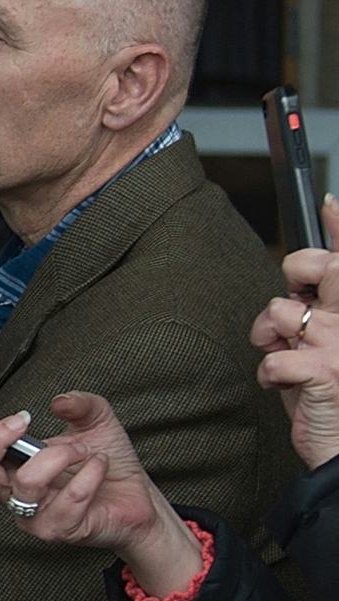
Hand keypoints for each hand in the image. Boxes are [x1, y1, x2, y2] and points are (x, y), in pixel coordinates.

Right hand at [0, 391, 193, 594]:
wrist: (140, 501)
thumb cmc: (108, 466)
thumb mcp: (96, 423)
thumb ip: (79, 404)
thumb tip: (58, 401)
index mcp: (11, 469)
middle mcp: (13, 495)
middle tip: (24, 419)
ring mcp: (32, 517)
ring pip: (26, 483)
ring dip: (60, 457)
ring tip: (86, 451)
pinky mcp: (58, 531)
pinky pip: (65, 501)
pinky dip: (88, 476)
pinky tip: (100, 468)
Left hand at [255, 244, 338, 468]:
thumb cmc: (336, 399)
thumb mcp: (327, 350)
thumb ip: (313, 315)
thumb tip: (287, 298)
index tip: (329, 202)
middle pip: (319, 266)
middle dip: (294, 272)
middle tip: (291, 303)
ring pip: (282, 310)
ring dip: (269, 334)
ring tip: (284, 354)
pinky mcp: (325, 373)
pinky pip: (274, 358)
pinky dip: (268, 373)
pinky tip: (285, 385)